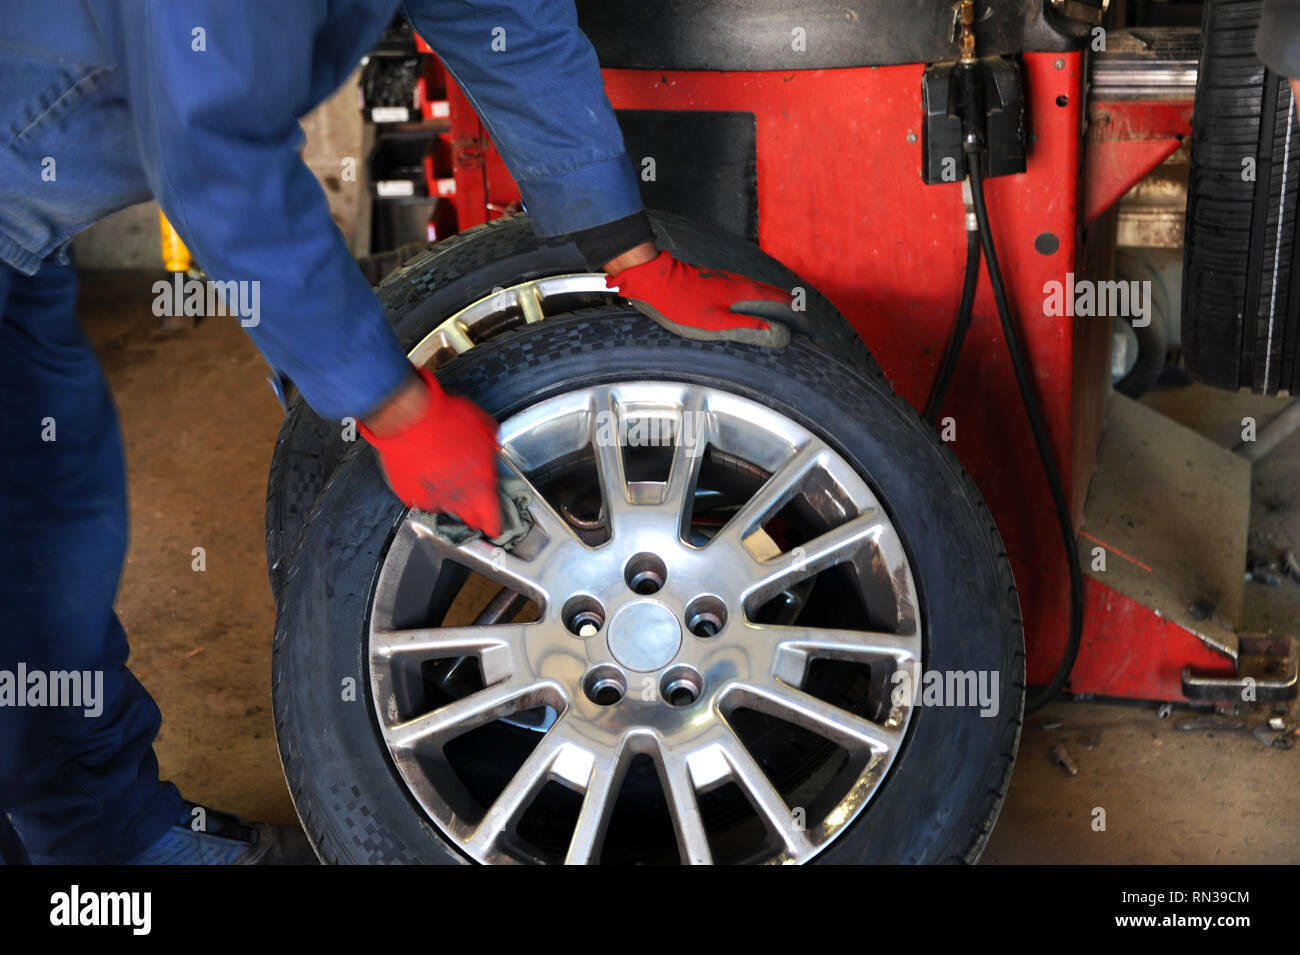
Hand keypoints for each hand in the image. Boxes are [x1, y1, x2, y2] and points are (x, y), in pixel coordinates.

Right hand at [359, 367, 502, 536]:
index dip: (495, 523)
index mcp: (481, 490)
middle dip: (473, 514)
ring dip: (448, 499)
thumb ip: (491, 447)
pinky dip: (425, 491)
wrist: (410, 419)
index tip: (495, 522)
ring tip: (445, 479)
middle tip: (473, 501)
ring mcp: (431, 501)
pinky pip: (421, 499)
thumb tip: (492, 447)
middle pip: (470, 522)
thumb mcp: (485, 429)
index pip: (493, 523)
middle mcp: (457, 502)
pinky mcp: (408, 496)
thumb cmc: (449, 422)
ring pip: (445, 509)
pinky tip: (426, 475)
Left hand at [606, 248, 792, 346]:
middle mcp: (745, 284)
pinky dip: (762, 307)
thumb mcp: (716, 325)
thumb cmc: (681, 304)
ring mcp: (733, 283)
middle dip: (795, 316)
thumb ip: (749, 330)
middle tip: (804, 334)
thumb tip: (781, 336)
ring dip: (779, 311)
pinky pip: (751, 296)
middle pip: (779, 299)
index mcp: (748, 294)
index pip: (787, 305)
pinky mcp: (721, 284)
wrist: (655, 279)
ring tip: (786, 328)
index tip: (812, 335)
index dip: (802, 320)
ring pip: (765, 296)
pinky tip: (756, 317)